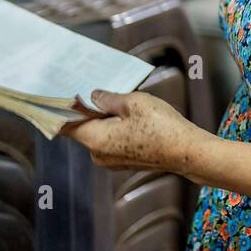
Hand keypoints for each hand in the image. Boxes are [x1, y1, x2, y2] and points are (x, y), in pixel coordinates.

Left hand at [59, 90, 204, 175]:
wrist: (187, 152)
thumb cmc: (162, 127)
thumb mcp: (133, 102)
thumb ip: (108, 98)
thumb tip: (94, 96)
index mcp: (95, 139)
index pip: (65, 125)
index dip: (62, 108)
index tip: (63, 92)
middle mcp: (99, 154)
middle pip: (83, 128)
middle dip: (89, 110)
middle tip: (97, 88)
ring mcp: (112, 161)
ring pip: (99, 134)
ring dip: (105, 118)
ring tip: (120, 101)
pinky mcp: (126, 161)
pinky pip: (112, 142)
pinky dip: (116, 129)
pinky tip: (131, 116)